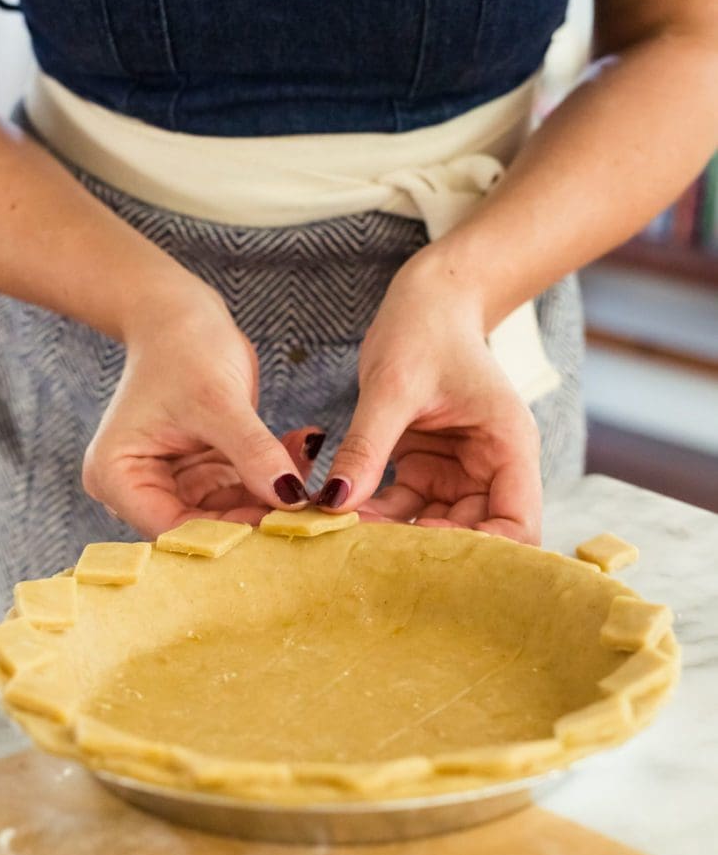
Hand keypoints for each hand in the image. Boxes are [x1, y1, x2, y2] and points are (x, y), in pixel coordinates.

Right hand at [83, 281, 321, 534]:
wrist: (180, 312)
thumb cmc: (181, 346)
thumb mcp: (217, 401)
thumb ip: (252, 453)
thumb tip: (291, 499)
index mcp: (117, 477)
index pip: (174, 528)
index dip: (227, 532)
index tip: (281, 527)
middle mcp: (137, 487)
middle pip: (202, 524)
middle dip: (256, 515)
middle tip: (310, 512)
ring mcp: (171, 479)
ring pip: (229, 509)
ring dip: (273, 494)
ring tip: (314, 476)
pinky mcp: (199, 469)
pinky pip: (241, 485)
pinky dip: (273, 473)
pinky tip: (302, 450)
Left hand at [316, 268, 541, 542]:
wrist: (426, 301)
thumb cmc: (425, 329)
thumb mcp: (393, 385)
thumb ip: (367, 445)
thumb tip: (337, 501)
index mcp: (509, 449)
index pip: (518, 526)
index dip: (482, 552)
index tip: (425, 551)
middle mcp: (491, 469)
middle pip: (474, 536)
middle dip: (426, 550)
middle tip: (368, 554)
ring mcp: (458, 473)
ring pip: (432, 528)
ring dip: (392, 537)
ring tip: (344, 536)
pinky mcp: (427, 470)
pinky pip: (403, 509)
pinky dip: (374, 516)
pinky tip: (339, 516)